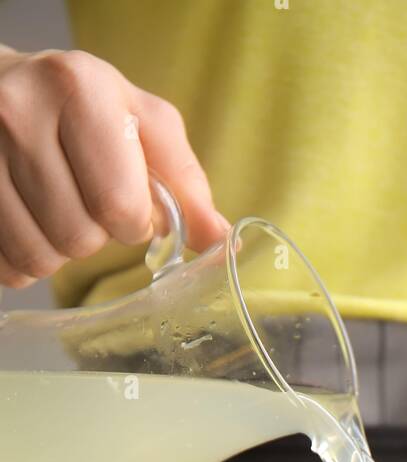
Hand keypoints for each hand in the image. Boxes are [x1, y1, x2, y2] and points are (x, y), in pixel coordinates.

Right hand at [0, 45, 228, 287]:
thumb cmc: (82, 110)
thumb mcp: (142, 125)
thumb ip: (186, 184)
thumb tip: (223, 245)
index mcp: (78, 89)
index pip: (119, 205)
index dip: (134, 221)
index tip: (127, 202)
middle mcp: (19, 112)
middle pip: (78, 238)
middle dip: (95, 236)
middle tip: (86, 202)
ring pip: (39, 257)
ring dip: (60, 252)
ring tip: (57, 209)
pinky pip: (6, 265)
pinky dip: (25, 259)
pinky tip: (28, 220)